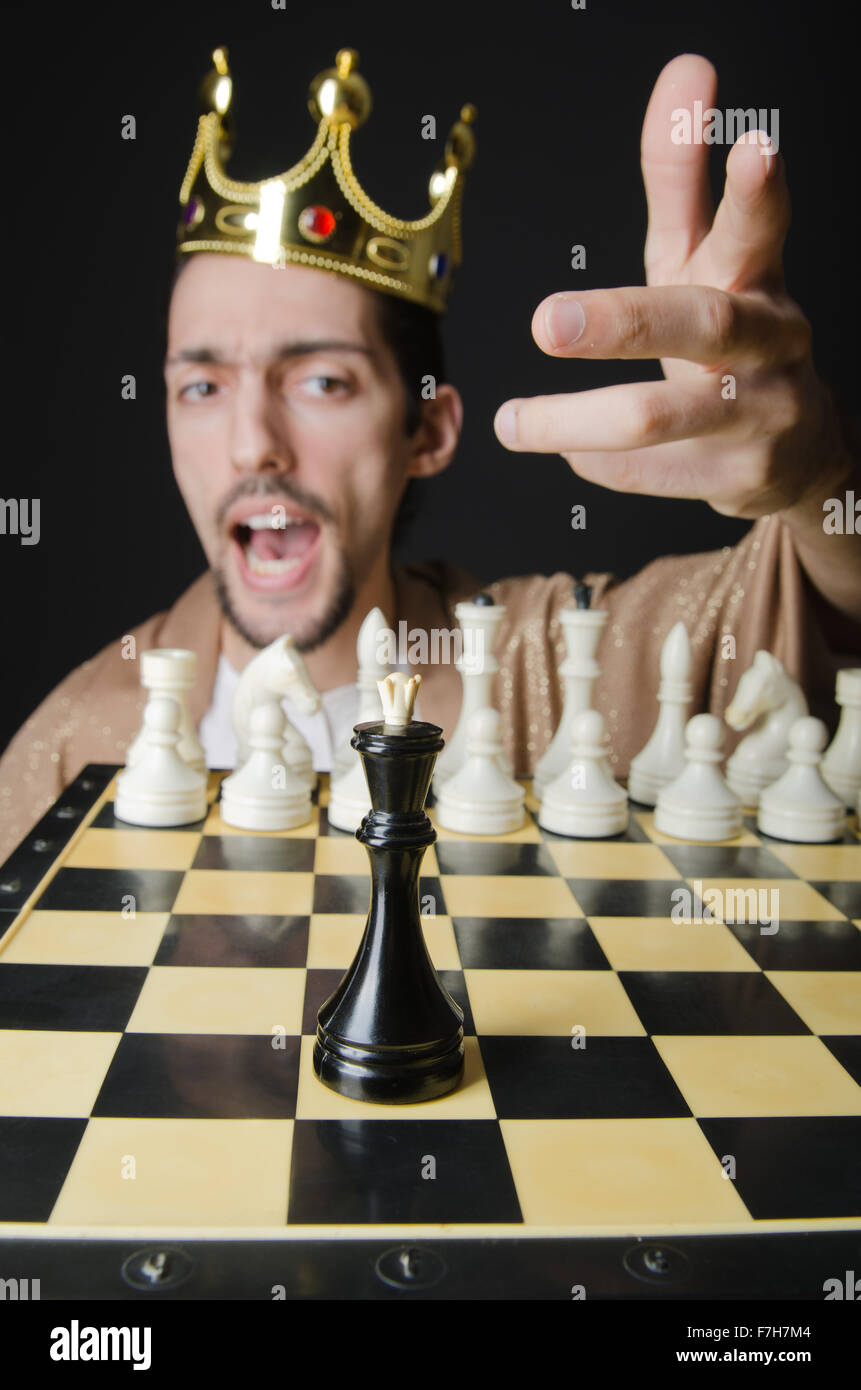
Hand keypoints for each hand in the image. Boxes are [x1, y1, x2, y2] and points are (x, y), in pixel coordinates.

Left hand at [493, 53, 852, 521]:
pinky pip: (656, 473)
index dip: (754, 190)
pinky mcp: (739, 477)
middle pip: (703, 325)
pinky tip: (568, 456)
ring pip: (665, 416)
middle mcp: (767, 341)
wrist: (798, 450)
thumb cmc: (733, 335)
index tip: (754, 142)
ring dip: (578, 420)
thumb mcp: (704, 257)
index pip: (758, 225)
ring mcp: (759, 412)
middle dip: (624, 322)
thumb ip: (683, 174)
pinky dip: (603, 465)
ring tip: (509, 422)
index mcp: (756, 276)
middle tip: (545, 319)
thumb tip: (685, 67)